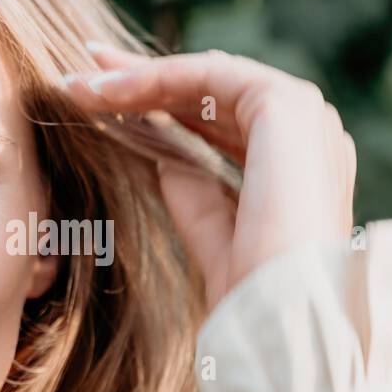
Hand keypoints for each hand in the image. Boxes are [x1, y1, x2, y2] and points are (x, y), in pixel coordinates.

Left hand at [61, 44, 355, 313]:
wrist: (280, 316)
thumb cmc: (250, 292)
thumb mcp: (211, 230)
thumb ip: (193, 186)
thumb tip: (159, 147)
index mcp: (302, 166)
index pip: (223, 120)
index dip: (164, 106)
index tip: (104, 102)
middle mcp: (309, 134)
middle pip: (212, 92)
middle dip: (143, 82)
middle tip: (83, 77)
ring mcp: (305, 116)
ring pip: (208, 78)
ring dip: (140, 77)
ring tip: (82, 85)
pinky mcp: (287, 107)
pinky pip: (209, 76)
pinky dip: (156, 77)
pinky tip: (110, 90)